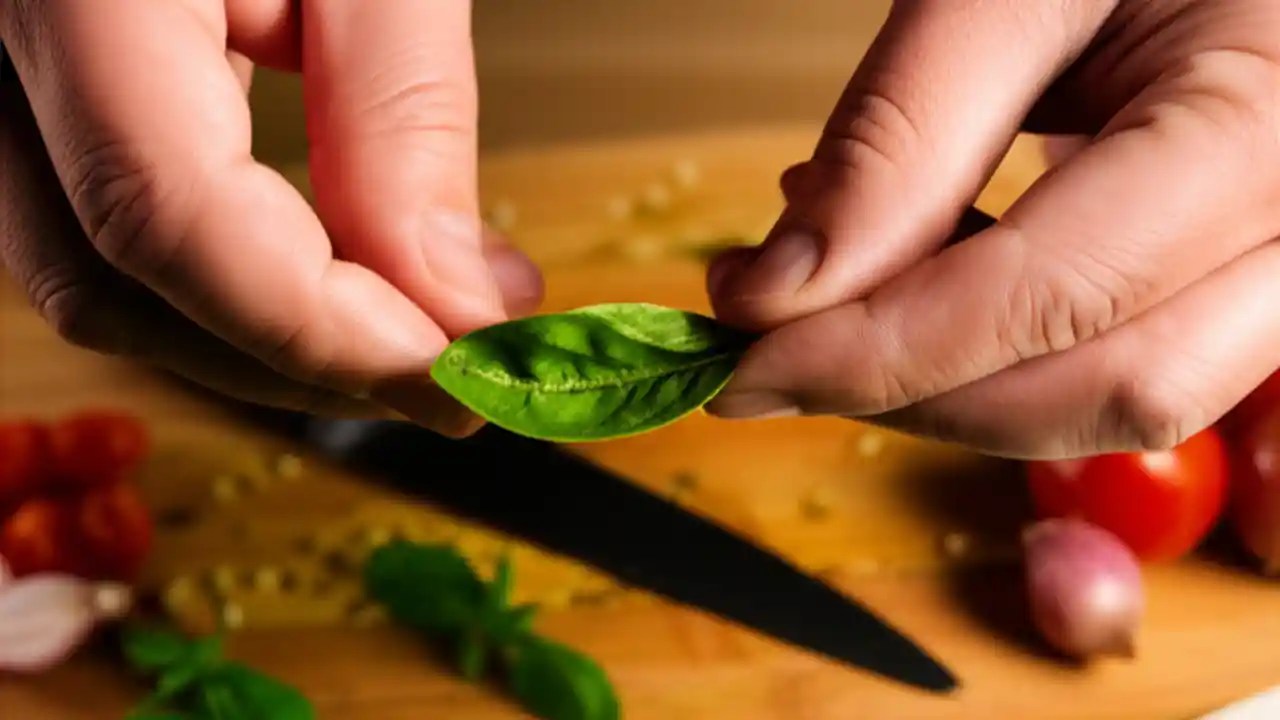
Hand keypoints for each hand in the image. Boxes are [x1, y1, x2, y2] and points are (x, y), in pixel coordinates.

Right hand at [0, 2, 542, 435]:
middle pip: (118, 282)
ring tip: (410, 342)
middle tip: (456, 381)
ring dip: (264, 340)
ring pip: (99, 277)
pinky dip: (230, 281)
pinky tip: (335, 275)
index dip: (323, 331)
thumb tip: (458, 303)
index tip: (463, 378)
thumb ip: (403, 120)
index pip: (164, 217)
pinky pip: (106, 224)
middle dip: (302, 360)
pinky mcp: (25, 91)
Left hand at [706, 0, 1279, 458]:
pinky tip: (922, 278)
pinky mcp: (1255, 282)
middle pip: (1105, 388)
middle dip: (912, 392)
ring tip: (844, 293)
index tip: (744, 360)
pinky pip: (1129, 362)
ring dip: (953, 382)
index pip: (1055, 297)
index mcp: (1268, 121)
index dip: (881, 353)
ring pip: (1122, 402)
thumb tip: (777, 294)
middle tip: (772, 348)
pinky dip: (1002, 351)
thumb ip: (900, 137)